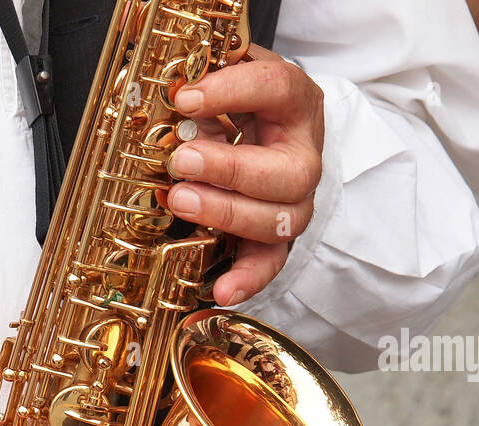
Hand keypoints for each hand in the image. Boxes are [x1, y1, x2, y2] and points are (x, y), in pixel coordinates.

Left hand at [165, 44, 324, 306]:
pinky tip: (221, 293)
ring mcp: (294, 203)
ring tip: (181, 200)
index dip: (234, 91)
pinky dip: (247, 280)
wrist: (262, 135)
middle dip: (231, 168)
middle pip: (288, 173)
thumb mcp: (228, 81)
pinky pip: (269, 265)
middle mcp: (304, 156)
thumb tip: (174, 91)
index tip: (186, 99)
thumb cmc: (240, 107)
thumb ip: (208, 80)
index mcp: (297, 105)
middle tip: (183, 161)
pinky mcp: (276, 240)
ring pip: (278, 220)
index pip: (278, 89)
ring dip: (227, 213)